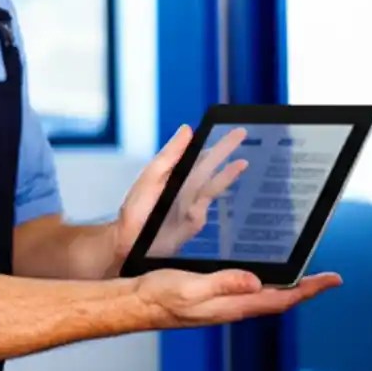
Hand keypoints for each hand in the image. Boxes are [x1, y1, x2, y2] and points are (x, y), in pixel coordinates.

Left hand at [111, 125, 248, 269]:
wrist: (129, 241)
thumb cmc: (135, 209)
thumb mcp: (151, 176)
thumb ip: (169, 155)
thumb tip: (187, 129)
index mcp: (177, 173)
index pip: (200, 154)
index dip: (215, 142)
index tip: (230, 129)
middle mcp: (187, 187)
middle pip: (211, 166)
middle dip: (226, 150)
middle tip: (242, 133)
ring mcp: (193, 205)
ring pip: (213, 186)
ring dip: (227, 174)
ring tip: (243, 163)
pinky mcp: (194, 223)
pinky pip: (203, 212)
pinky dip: (201, 207)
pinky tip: (195, 208)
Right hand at [136, 269, 342, 328]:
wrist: (137, 302)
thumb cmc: (159, 296)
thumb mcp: (191, 285)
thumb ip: (223, 283)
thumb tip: (255, 282)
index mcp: (232, 305)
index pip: (282, 299)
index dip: (309, 289)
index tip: (331, 280)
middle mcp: (233, 306)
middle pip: (280, 299)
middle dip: (306, 289)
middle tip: (327, 278)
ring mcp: (225, 304)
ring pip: (267, 296)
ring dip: (289, 287)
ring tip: (306, 276)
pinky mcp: (216, 298)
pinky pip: (251, 292)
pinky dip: (267, 283)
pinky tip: (264, 274)